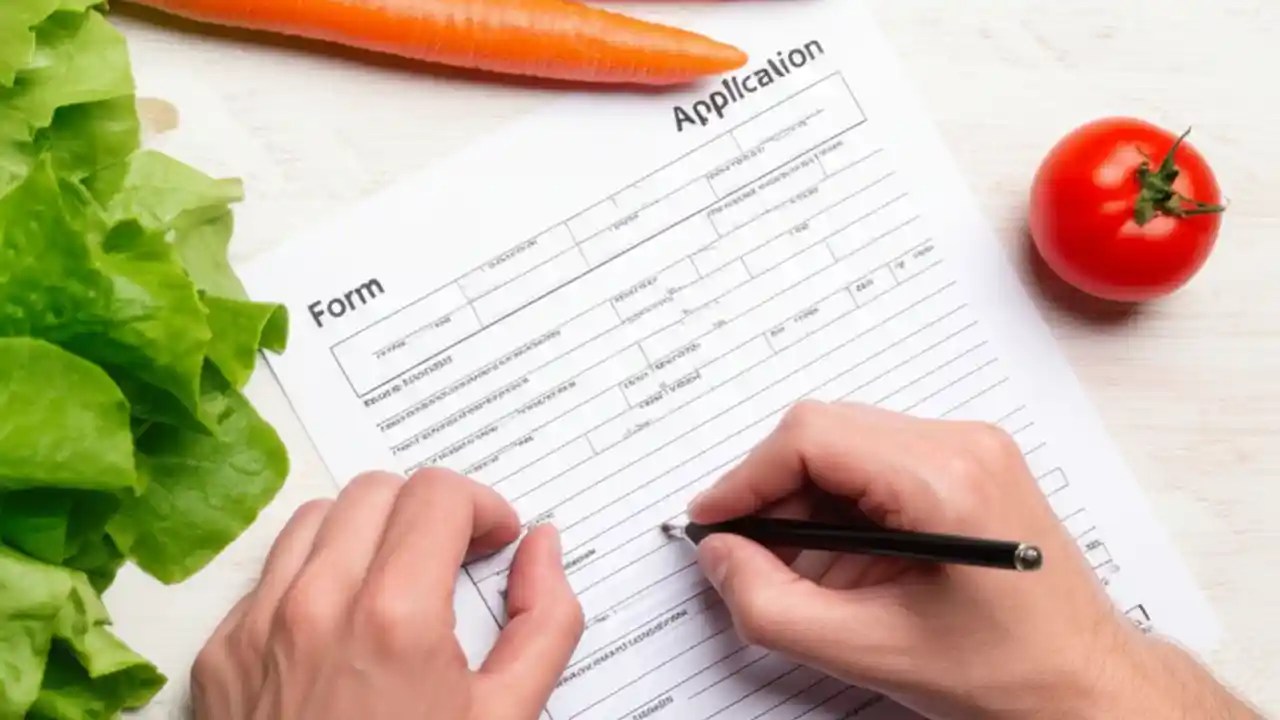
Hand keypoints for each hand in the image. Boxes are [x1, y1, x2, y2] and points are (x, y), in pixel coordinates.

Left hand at [192, 469, 583, 719]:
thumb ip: (545, 622)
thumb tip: (544, 550)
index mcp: (395, 617)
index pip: (439, 493)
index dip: (484, 506)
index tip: (497, 539)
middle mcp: (315, 606)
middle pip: (378, 489)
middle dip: (429, 510)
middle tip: (456, 556)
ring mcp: (255, 627)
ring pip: (316, 518)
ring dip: (367, 531)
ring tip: (397, 580)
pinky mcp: (218, 655)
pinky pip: (268, 575)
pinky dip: (312, 576)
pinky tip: (341, 625)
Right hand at [688, 401, 1257, 719]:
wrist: (1089, 686)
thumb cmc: (1009, 674)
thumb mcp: (872, 652)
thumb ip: (773, 606)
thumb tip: (720, 556)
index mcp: (947, 481)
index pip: (812, 438)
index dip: (746, 479)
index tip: (714, 522)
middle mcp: (964, 445)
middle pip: (826, 431)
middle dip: (773, 489)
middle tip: (747, 550)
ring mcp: (973, 449)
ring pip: (847, 442)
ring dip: (806, 498)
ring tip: (801, 568)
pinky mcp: (970, 464)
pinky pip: (878, 460)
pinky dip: (840, 503)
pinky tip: (843, 561)